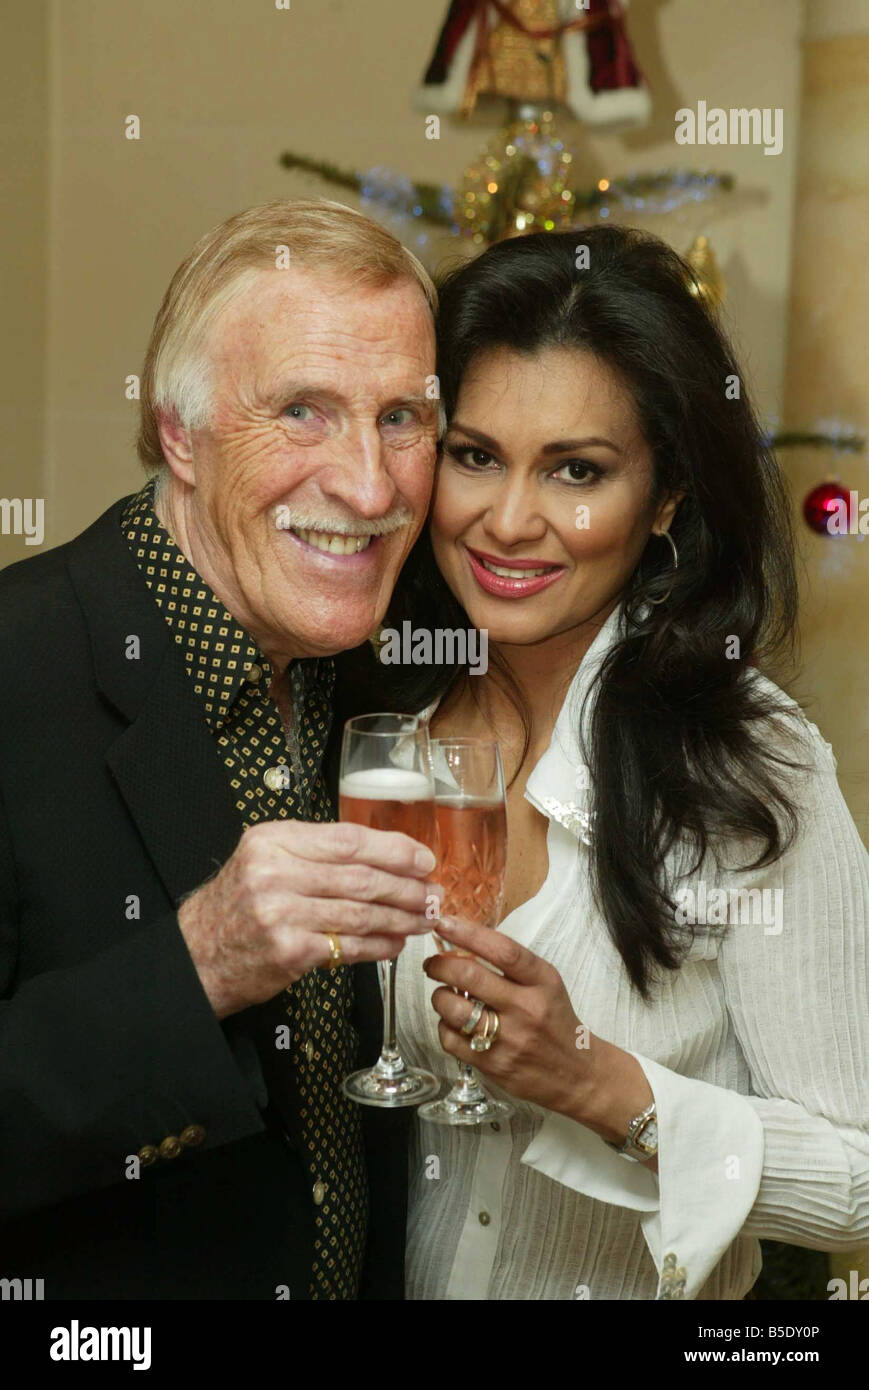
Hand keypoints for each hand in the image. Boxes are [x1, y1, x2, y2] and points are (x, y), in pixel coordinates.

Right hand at [179, 820, 436, 1019]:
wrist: (195, 956)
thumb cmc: (237, 907)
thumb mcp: (265, 861)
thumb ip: (315, 854)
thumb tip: (384, 857)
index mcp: (272, 839)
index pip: (348, 839)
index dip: (394, 849)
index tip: (423, 859)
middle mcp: (274, 872)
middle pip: (361, 876)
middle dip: (407, 887)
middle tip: (434, 894)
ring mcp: (280, 912)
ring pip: (360, 912)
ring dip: (400, 918)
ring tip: (424, 920)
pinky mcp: (289, 951)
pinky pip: (348, 946)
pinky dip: (378, 946)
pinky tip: (395, 944)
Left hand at [423, 916, 598, 1116]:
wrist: (575, 1073)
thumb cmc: (554, 1020)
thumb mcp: (546, 984)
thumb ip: (511, 965)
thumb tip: (463, 942)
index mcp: (542, 982)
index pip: (503, 951)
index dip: (468, 934)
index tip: (444, 923)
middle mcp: (526, 1009)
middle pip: (470, 976)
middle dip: (440, 965)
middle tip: (432, 964)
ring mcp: (509, 1039)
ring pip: (454, 1009)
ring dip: (440, 997)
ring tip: (444, 995)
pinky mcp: (494, 1065)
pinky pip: (451, 1040)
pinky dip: (444, 1027)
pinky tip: (454, 1024)